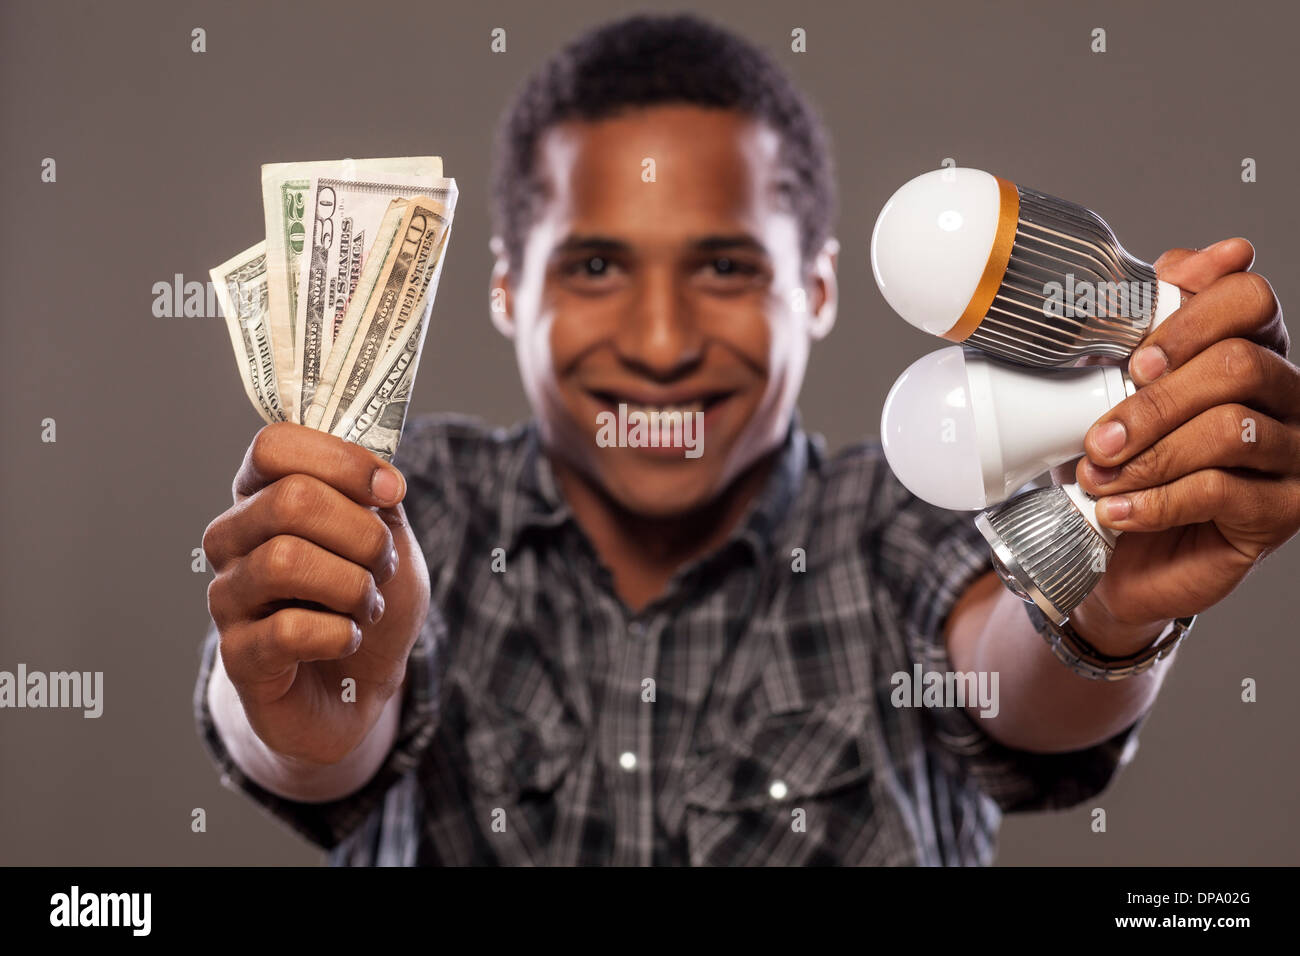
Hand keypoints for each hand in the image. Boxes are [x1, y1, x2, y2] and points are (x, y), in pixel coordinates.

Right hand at [202, 423, 430, 764]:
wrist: (361, 684)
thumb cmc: (366, 599)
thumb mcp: (386, 534)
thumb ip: (376, 494)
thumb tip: (379, 476)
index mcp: (263, 495)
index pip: (274, 445)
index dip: (343, 461)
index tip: (391, 492)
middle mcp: (232, 539)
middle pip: (291, 499)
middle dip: (363, 534)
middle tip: (383, 565)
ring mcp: (227, 597)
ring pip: (286, 560)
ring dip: (354, 586)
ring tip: (367, 605)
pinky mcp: (237, 656)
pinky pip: (289, 630)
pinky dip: (339, 633)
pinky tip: (345, 639)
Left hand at [1061, 238, 1296, 653]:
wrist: (1115, 553)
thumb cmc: (1118, 461)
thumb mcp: (1111, 385)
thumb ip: (1152, 317)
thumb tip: (1217, 252)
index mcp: (1249, 345)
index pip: (1249, 299)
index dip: (1188, 324)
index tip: (1134, 364)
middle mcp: (1286, 394)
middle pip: (1239, 365)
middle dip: (1154, 404)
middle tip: (1099, 438)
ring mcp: (1294, 453)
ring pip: (1231, 430)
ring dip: (1150, 456)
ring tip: (1098, 479)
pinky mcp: (1283, 511)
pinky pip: (1223, 492)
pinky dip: (1157, 501)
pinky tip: (1118, 511)